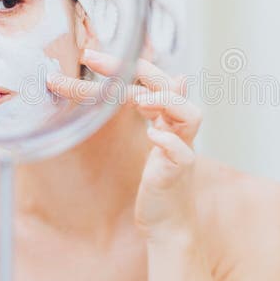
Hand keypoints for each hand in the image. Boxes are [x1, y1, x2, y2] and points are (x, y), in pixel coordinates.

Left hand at [46, 49, 202, 238]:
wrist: (168, 224)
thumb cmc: (157, 183)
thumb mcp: (150, 140)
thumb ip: (151, 110)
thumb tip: (161, 77)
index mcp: (167, 118)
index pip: (150, 80)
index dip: (123, 65)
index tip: (89, 56)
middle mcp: (178, 129)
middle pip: (169, 87)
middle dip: (138, 70)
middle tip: (96, 61)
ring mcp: (182, 149)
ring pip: (190, 115)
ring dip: (166, 102)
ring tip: (140, 100)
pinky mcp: (179, 172)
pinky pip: (182, 153)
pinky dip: (169, 143)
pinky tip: (153, 138)